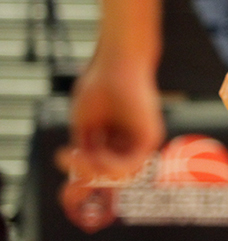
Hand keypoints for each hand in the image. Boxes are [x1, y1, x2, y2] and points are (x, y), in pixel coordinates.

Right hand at [57, 52, 163, 180]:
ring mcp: (141, 142)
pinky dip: (111, 165)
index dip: (82, 177)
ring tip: (77, 155)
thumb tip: (83, 177)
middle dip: (85, 174)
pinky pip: (132, 164)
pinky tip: (96, 156)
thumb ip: (86, 152)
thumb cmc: (99, 86)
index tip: (64, 177)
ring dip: (94, 170)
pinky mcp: (150, 138)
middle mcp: (130, 143)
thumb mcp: (85, 125)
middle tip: (64, 161)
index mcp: (113, 140)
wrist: (116, 62)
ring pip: (120, 174)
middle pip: (108, 174)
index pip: (100, 169)